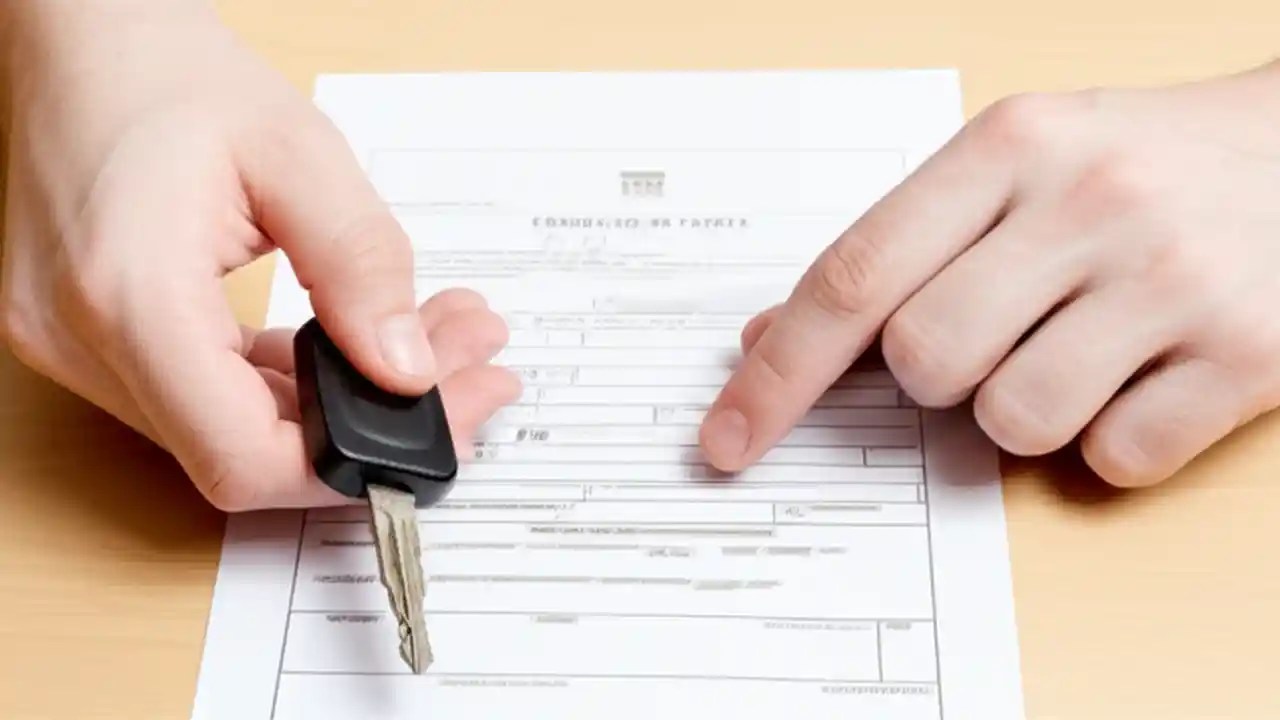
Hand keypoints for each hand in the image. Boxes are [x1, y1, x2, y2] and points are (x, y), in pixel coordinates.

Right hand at [0, 2, 519, 508]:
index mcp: (125, 293)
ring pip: (232, 428)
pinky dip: (287, 379)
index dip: (350, 465)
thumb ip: (361, 265)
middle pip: (247, 449)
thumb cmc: (166, 70)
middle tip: (470, 371)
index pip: (242, 455)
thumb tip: (408, 369)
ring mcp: (79, 348)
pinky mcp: (96, 338)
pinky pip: (205, 394)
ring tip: (432, 340)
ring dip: (338, 399)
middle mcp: (83, 342)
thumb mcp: (297, 152)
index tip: (444, 422)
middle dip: (373, 422)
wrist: (80, 37)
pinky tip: (350, 338)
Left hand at [700, 61, 1279, 487]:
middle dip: (936, 377)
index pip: (854, 276)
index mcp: (1011, 145)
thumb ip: (897, 245)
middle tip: (995, 333)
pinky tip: (1144, 376)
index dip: (777, 374)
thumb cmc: (1138, 162)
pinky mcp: (1248, 355)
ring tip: (1077, 350)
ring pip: (1013, 421)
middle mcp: (1089, 202)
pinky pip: (1113, 458)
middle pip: (926, 359)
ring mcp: (1173, 278)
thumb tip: (770, 337)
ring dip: (1022, 412)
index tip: (726, 441)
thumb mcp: (1015, 166)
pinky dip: (1108, 440)